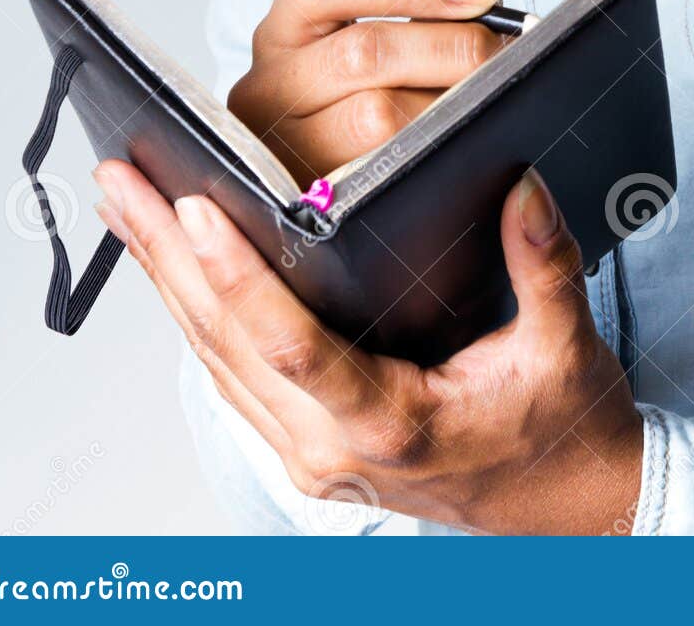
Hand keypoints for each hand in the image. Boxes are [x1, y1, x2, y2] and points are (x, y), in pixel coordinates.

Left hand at [94, 161, 643, 535]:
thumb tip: (521, 185)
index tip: (194, 209)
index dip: (237, 276)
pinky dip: (195, 312)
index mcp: (392, 428)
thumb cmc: (563, 435)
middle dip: (165, 257)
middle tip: (122, 182)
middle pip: (225, 345)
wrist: (571, 511)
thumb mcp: (566, 349)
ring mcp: (311, 455)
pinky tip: (171, 265)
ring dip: (166, 279)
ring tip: (128, 205)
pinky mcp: (307, 445)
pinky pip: (231, 374)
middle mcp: (331, 451)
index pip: (291, 347)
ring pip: (215, 359)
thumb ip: (544, 263)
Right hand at [230, 0, 508, 182]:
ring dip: (450, 102)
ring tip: (493, 92)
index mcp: (280, 32)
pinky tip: (468, 138)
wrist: (309, 169)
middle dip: (450, 45)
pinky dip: (437, 152)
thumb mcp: (358, 29)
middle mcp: (269, 89)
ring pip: (378, 119)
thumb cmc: (352, 89)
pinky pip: (388, 177)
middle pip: (363, 54)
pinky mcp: (313, 207)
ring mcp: (285, 152)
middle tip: (505, 49)